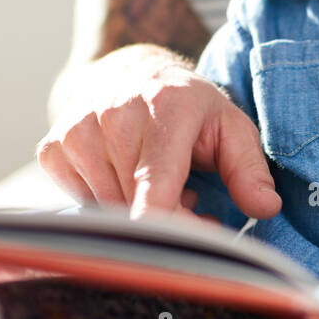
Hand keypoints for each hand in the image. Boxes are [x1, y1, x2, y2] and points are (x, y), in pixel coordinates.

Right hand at [36, 53, 281, 226]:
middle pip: (136, 207)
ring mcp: (77, 131)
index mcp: (165, 107)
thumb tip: (265, 207)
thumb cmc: (186, 106)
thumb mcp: (229, 126)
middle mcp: (114, 114)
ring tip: (158, 181)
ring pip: (109, 211)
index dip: (168, 224)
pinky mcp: (53, 149)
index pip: (155, 182)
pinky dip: (107, 202)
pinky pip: (81, 203)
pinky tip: (124, 176)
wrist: (128, 71)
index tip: (184, 246)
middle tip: (190, 200)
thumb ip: (248, 168)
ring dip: (138, 211)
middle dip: (169, 221)